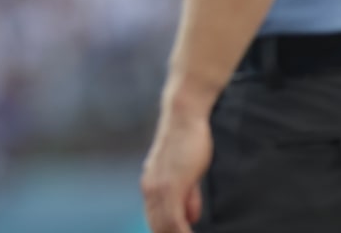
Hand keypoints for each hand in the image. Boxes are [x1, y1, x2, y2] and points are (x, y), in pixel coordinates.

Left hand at [140, 105, 212, 232]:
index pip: (154, 222)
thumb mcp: (188, 175)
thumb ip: (188, 197)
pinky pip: (174, 219)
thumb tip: (190, 218)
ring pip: (163, 226)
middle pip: (156, 227)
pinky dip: (181, 232)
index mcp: (151, 187)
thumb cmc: (188, 143)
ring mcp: (158, 188)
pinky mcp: (170, 185)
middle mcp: (149, 189)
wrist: (184, 118)